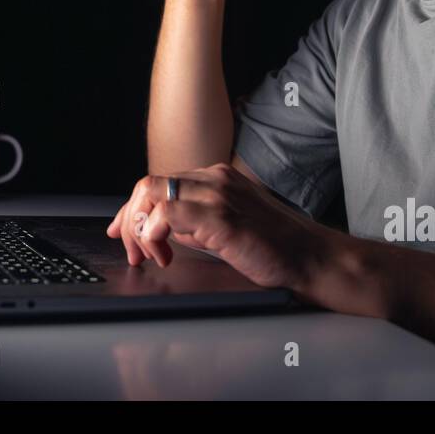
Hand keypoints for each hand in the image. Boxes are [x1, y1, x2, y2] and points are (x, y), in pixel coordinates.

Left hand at [105, 163, 331, 291]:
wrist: (311, 257)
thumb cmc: (275, 246)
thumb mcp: (226, 225)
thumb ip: (195, 221)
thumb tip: (160, 229)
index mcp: (217, 176)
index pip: (159, 182)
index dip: (134, 208)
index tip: (123, 231)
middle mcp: (215, 178)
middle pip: (149, 184)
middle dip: (129, 218)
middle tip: (131, 249)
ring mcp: (218, 194)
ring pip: (152, 194)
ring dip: (139, 229)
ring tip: (150, 256)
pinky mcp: (221, 216)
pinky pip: (167, 214)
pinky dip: (154, 234)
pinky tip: (164, 255)